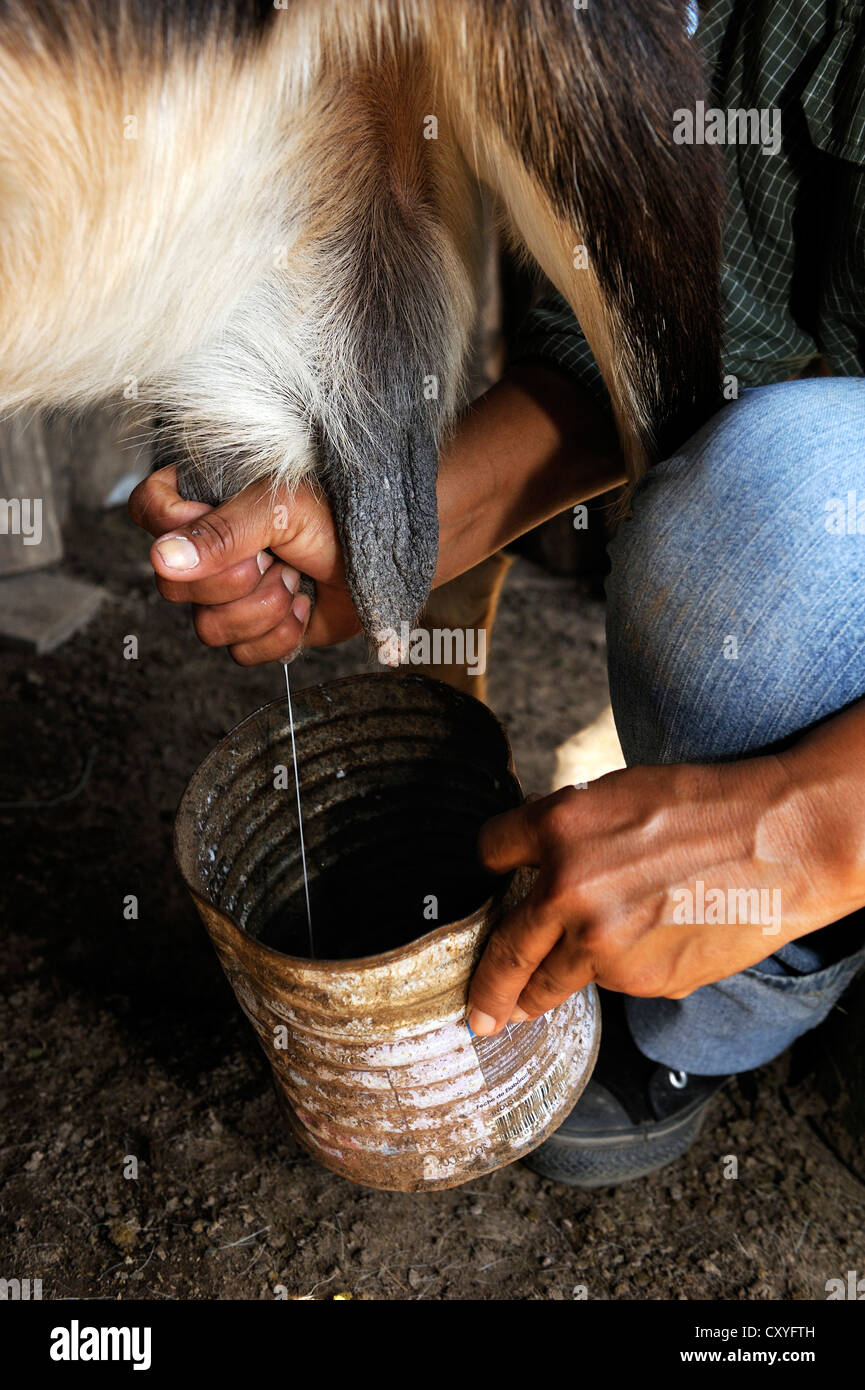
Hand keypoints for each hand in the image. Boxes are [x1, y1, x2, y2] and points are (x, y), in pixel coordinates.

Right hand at [129, 465, 359, 663]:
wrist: (387, 557)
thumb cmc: (338, 516)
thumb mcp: (280, 510)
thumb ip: (221, 532)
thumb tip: (161, 558)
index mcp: (204, 501)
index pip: (149, 512)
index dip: (179, 531)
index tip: (231, 531)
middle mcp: (207, 551)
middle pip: (173, 587)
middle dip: (237, 579)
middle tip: (278, 557)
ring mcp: (228, 594)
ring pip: (207, 629)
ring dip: (264, 608)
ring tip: (297, 579)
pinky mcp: (255, 630)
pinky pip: (241, 654)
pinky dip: (282, 634)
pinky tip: (304, 604)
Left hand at [466, 752, 863, 1035]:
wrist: (779, 842)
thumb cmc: (706, 807)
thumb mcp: (619, 792)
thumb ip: (568, 827)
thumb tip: (534, 852)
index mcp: (557, 829)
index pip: (489, 852)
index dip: (490, 865)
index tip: (490, 883)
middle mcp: (568, 890)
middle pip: (503, 950)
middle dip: (487, 987)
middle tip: (477, 1012)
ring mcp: (603, 943)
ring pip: (554, 979)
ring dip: (539, 995)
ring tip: (524, 1009)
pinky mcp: (642, 979)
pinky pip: (612, 983)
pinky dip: (616, 974)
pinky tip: (646, 951)